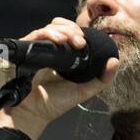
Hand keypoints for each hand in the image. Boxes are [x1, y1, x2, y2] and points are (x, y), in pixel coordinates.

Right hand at [0, 17, 118, 139]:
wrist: (34, 113)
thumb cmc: (55, 103)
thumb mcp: (84, 90)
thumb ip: (102, 79)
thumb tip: (116, 61)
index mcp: (61, 55)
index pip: (69, 32)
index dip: (77, 32)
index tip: (85, 42)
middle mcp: (48, 49)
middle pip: (59, 25)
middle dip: (72, 29)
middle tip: (80, 42)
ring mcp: (35, 49)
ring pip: (49, 27)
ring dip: (63, 30)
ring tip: (71, 41)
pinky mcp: (24, 50)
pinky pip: (36, 35)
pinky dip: (48, 34)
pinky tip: (59, 41)